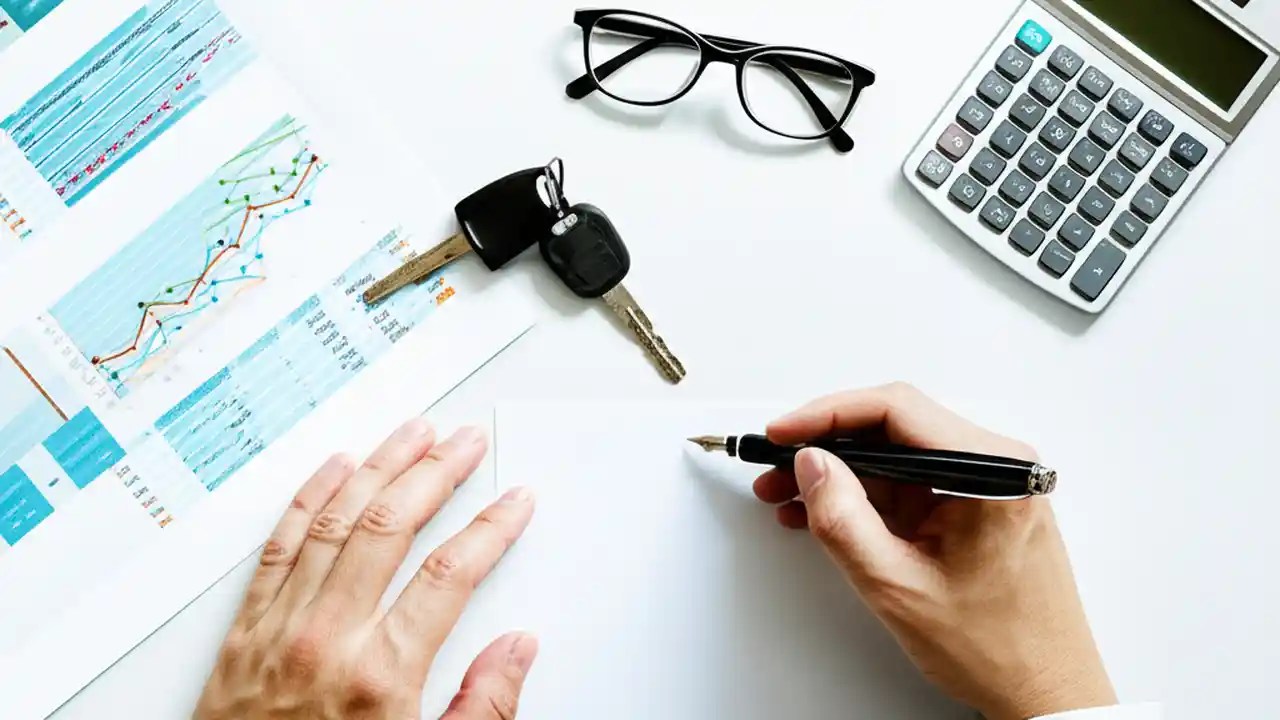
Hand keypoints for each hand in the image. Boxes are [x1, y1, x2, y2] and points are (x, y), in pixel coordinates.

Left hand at [194, 419, 537, 719]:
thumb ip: (482, 709)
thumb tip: (516, 650)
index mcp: (381, 676)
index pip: (450, 574)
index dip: (491, 529)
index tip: (515, 503)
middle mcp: (327, 639)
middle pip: (392, 526)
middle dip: (438, 473)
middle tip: (467, 442)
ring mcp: (280, 628)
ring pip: (335, 520)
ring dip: (379, 467)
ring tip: (413, 433)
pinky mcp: (244, 632)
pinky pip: (279, 546)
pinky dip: (307, 498)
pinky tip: (334, 469)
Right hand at [755, 383, 1115, 719]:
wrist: (1045, 693)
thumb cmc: (999, 650)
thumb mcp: (898, 587)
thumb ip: (844, 520)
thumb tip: (811, 465)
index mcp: (991, 472)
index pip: (896, 410)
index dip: (827, 415)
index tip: (784, 432)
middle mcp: (997, 466)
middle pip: (893, 427)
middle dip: (826, 446)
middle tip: (776, 466)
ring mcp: (987, 484)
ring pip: (897, 455)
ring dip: (841, 472)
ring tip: (789, 495)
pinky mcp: (975, 505)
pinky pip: (912, 483)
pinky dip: (866, 494)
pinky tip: (826, 512)